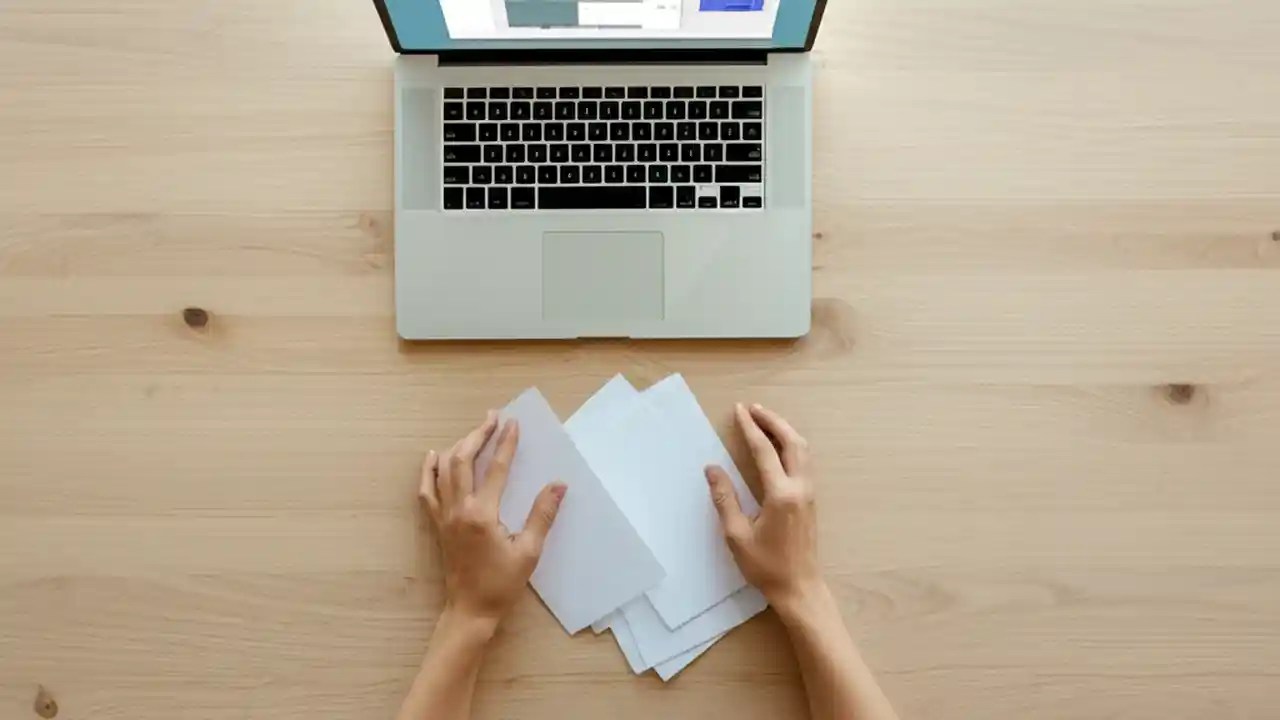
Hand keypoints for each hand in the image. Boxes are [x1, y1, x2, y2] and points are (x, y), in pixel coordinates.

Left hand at [420, 412, 566, 631]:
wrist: (470, 610)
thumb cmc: (502, 584)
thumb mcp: (529, 552)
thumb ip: (542, 515)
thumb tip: (558, 485)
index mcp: (482, 514)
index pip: (496, 469)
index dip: (505, 443)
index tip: (513, 423)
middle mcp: (459, 509)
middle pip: (463, 460)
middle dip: (478, 435)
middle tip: (493, 418)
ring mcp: (444, 516)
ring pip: (444, 470)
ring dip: (458, 447)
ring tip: (475, 433)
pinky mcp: (437, 524)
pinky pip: (427, 491)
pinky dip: (429, 470)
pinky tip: (434, 456)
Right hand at [706, 403, 823, 617]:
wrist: (800, 588)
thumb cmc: (766, 566)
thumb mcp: (736, 535)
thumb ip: (724, 498)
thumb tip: (712, 468)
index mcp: (781, 495)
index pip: (764, 451)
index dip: (750, 428)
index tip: (739, 410)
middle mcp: (800, 488)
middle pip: (792, 441)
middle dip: (773, 421)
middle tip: (753, 408)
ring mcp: (809, 493)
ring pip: (802, 449)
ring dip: (784, 430)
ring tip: (765, 420)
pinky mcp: (811, 500)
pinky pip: (804, 461)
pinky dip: (791, 444)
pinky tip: (779, 445)